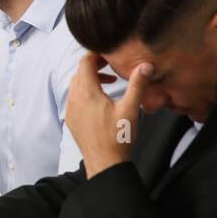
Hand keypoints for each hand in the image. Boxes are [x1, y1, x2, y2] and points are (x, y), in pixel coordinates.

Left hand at [66, 52, 150, 178]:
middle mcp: (74, 99)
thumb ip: (137, 84)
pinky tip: (101, 102)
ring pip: (76, 86)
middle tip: (112, 68)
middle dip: (94, 66)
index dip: (96, 54)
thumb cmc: (118, 137)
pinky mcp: (71, 120)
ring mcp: (71, 110)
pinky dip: (85, 93)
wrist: (105, 163)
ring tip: (110, 84)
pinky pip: (74, 99)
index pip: (85, 62)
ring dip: (90, 80)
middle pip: (79, 73)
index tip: (109, 54)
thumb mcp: (131, 108)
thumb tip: (146, 65)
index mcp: (87, 92)